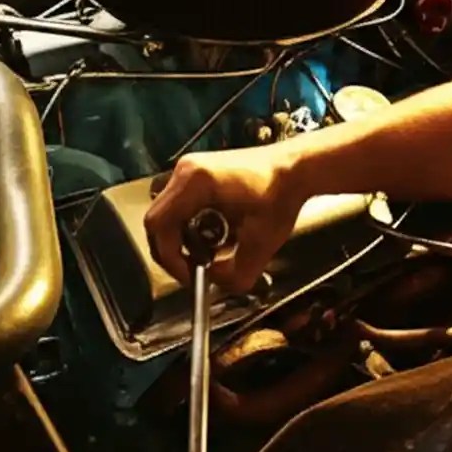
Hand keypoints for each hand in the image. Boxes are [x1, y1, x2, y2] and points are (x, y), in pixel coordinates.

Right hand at [144, 145, 306, 292]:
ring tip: (207, 251)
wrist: (294, 168)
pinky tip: (214, 234)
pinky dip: (189, 227)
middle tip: (193, 270)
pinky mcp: (196, 175)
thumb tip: (216, 283)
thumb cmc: (281, 193)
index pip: (160, 225)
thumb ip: (236, 273)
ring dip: (181, 239)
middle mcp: (186, 171)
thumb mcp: (262, 242)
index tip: (188, 274)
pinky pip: (178, 207)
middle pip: (157, 221)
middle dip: (173, 251)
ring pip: (166, 215)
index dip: (170, 257)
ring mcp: (188, 170)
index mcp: (196, 182)